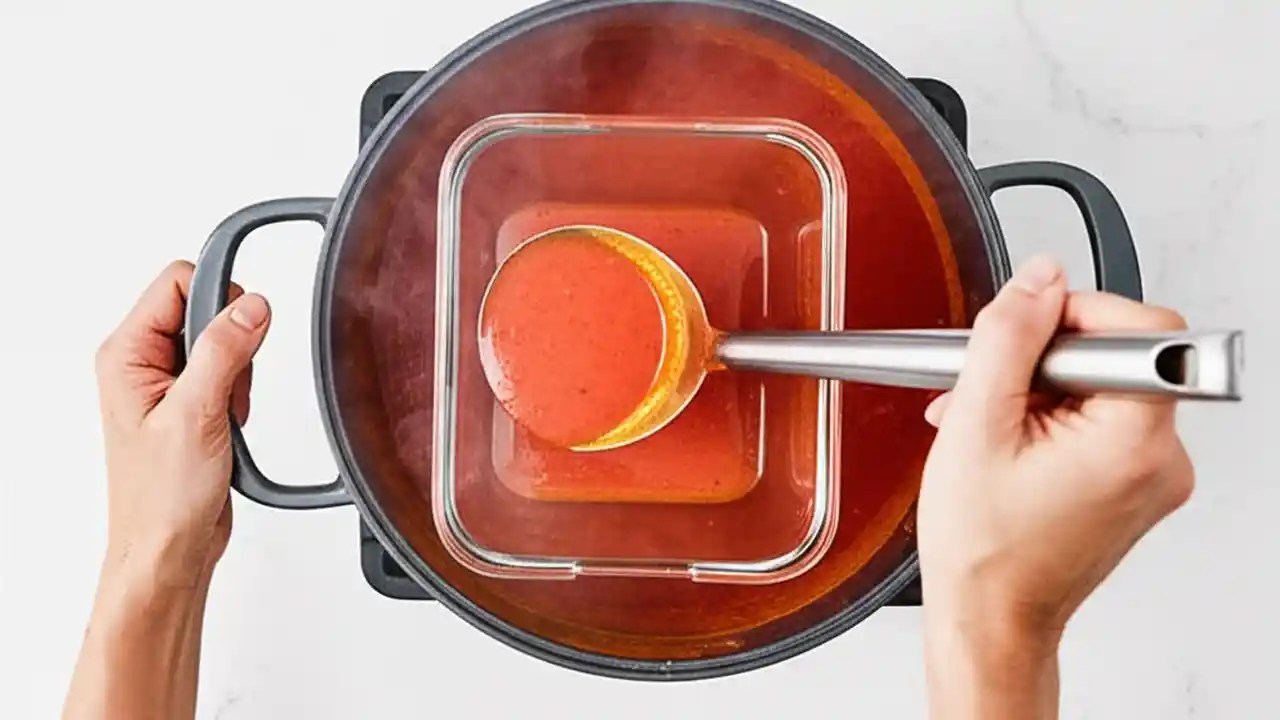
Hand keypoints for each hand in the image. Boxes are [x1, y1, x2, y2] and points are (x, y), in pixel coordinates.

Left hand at [94, 260, 270, 587]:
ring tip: (226, 411)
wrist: (169, 549)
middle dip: (233, 339)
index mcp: (126, 355)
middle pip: (203, 306)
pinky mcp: (190, 402)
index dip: (220, 296)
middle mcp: (141, 363)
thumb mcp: (196, 415)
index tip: (244, 326)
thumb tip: (251, 305)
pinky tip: (230, 422)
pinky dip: (241, 391)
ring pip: (220, 339)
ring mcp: (166, 383)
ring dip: (239, 370)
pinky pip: (228, 371)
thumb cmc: (162, 498)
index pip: (178, 282)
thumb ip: (224, 352)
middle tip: (229, 385)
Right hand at [919, 255, 1192, 668]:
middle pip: (1118, 354)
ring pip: (1101, 386)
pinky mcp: (1135, 485)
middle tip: (991, 392)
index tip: (1026, 332)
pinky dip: (1052, 420)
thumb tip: (1039, 277)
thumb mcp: (975, 425)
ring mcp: (1152, 475)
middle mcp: (1163, 458)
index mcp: (1135, 441)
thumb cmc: (984, 551)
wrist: (990, 619)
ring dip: (1038, 391)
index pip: (1143, 327)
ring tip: (990, 427)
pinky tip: (1008, 442)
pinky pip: (1101, 421)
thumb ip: (1009, 338)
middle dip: (1042, 359)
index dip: (1076, 313)